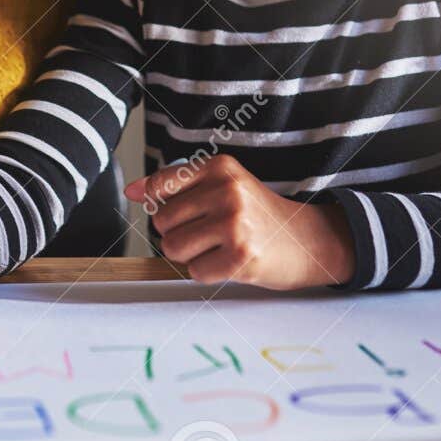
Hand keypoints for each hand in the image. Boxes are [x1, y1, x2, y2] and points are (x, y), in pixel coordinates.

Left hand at [124, 155, 354, 288]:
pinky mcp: (240, 256)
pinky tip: (231, 262)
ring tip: (218, 248)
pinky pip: (195, 272)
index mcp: (219, 168)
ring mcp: (234, 223)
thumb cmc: (257, 215)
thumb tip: (132, 191)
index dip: (161, 206)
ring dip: (190, 256)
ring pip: (173, 248)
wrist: (307, 241)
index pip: (159, 185)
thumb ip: (176, 186)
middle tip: (208, 234)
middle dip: (178, 234)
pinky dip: (208, 273)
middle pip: (162, 221)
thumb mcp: (222, 187)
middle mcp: (227, 190)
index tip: (183, 213)